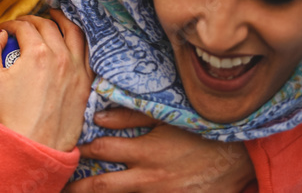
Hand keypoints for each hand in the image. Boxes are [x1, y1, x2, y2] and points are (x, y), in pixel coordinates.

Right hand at [0, 10, 94, 151]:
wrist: (30, 148)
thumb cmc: (7, 116)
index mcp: (36, 52)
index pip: (24, 27)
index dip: (11, 24)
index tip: (4, 29)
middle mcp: (60, 56)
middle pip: (47, 25)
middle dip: (32, 20)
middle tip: (23, 23)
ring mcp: (76, 70)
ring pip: (73, 33)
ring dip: (62, 20)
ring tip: (55, 16)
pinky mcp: (85, 84)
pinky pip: (87, 53)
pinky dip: (80, 40)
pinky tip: (73, 39)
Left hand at [63, 108, 254, 191]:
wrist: (242, 158)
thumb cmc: (202, 131)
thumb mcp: (169, 117)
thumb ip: (133, 115)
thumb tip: (99, 117)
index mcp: (145, 153)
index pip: (102, 152)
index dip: (80, 150)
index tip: (64, 148)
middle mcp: (149, 179)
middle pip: (103, 186)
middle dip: (78, 187)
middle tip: (59, 186)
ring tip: (77, 192)